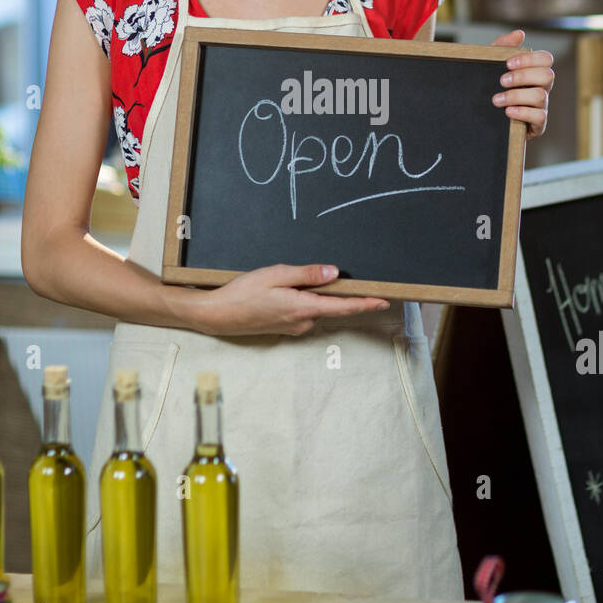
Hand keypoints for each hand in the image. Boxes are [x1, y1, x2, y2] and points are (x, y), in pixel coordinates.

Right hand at [192, 263, 388, 337]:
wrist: (217, 315)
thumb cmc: (243, 293)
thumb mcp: (276, 274)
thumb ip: (307, 274)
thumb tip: (334, 273)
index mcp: (304, 308)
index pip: (344, 307)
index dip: (366, 303)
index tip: (385, 300)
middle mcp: (303, 322)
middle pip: (329, 304)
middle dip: (328, 289)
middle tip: (312, 273)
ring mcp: (294, 327)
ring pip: (313, 306)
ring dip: (308, 293)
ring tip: (279, 282)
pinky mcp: (285, 328)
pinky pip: (302, 311)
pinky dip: (299, 300)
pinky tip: (278, 291)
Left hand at [490, 29, 554, 141]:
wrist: (481, 122)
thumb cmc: (492, 90)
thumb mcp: (491, 67)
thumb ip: (503, 48)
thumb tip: (519, 33)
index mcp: (534, 73)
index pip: (546, 59)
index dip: (530, 59)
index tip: (508, 63)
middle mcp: (542, 89)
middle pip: (548, 75)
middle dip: (523, 76)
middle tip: (502, 80)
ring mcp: (541, 107)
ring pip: (540, 96)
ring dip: (516, 95)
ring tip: (496, 100)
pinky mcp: (538, 125)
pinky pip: (539, 117)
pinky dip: (522, 112)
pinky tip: (507, 112)